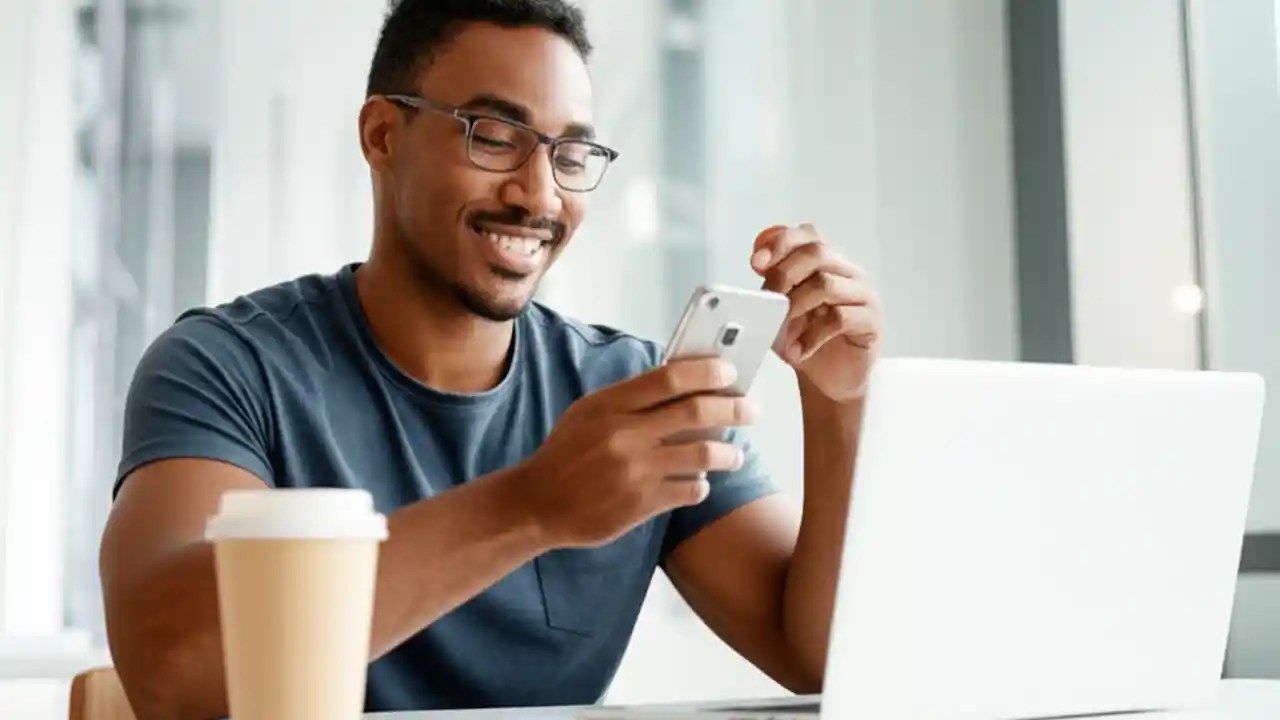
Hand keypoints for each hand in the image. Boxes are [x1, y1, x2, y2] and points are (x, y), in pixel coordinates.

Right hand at [513, 358, 757, 548]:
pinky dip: (701, 485)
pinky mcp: (642, 503)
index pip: (671, 377)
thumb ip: (632, 399)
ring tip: (735, 454)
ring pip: (703, 453)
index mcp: (611, 404)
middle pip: (697, 411)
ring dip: (729, 452)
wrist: (537, 504)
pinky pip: (691, 489)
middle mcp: (625, 434)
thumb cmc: (568, 453)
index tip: (731, 370)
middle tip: (753, 409)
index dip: (708, 370)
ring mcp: (635, 470)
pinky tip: (699, 483)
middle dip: (735, 406)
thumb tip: (687, 384)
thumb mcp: (589, 413)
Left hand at [751, 223, 882, 402]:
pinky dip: (811, 336)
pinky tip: (797, 352)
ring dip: (796, 308)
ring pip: (826, 284)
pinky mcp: (871, 322)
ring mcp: (864, 295)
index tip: (757, 263)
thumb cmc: (806, 341)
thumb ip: (773, 289)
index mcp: (827, 263)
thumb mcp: (781, 312)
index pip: (807, 235)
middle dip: (784, 274)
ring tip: (782, 334)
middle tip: (768, 301)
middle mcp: (848, 272)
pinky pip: (840, 318)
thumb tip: (757, 268)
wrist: (830, 380)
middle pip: (817, 253)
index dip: (781, 243)